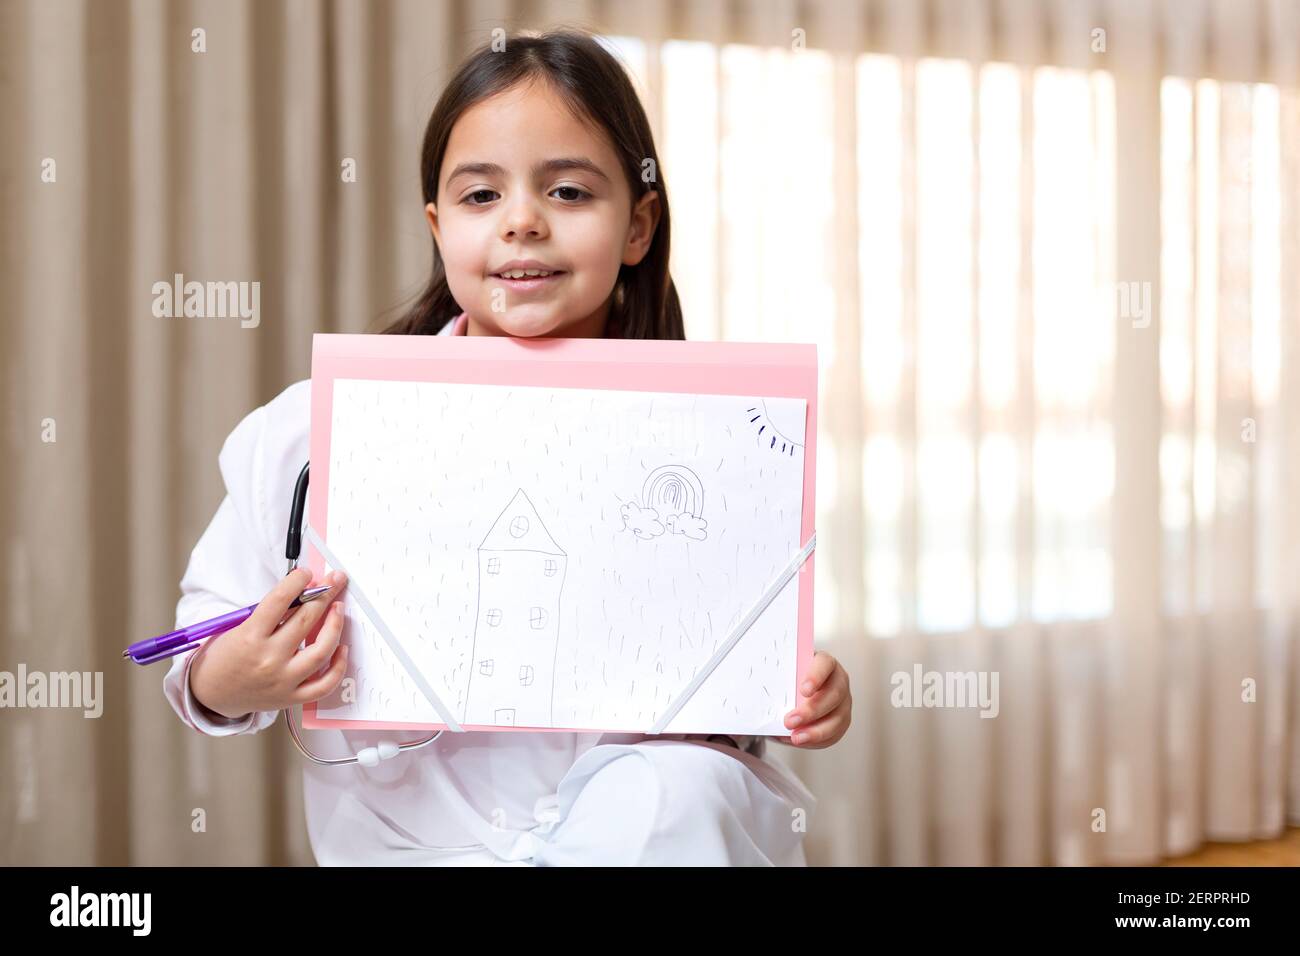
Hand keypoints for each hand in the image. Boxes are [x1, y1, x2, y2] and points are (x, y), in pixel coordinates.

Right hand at [189, 567, 349, 719]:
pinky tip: (341, 648)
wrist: (211, 694)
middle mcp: (268, 659)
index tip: (306, 572)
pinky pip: (325, 684)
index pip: (279, 601)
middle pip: (305, 621)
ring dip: (335, 625)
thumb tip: (304, 591)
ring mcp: (282, 680)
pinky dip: (338, 666)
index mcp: (249, 638)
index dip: (296, 582)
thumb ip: (269, 612)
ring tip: (338, 608)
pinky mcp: (291, 697)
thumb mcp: (238, 628)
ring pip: (321, 651)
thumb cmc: (225, 656)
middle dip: (324, 595)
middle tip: (334, 580)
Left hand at [776, 650, 850, 748]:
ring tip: (796, 737)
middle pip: (834, 695)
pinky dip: (816, 740)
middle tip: (790, 721)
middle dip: (812, 711)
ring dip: (815, 731)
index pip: (825, 664)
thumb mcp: (782, 674)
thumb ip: (773, 681)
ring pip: (838, 718)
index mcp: (824, 663)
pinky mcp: (841, 721)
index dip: (816, 677)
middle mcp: (838, 681)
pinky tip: (801, 741)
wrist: (795, 691)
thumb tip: (751, 697)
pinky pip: (834, 734)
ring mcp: (843, 702)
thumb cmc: (790, 679)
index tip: (803, 690)